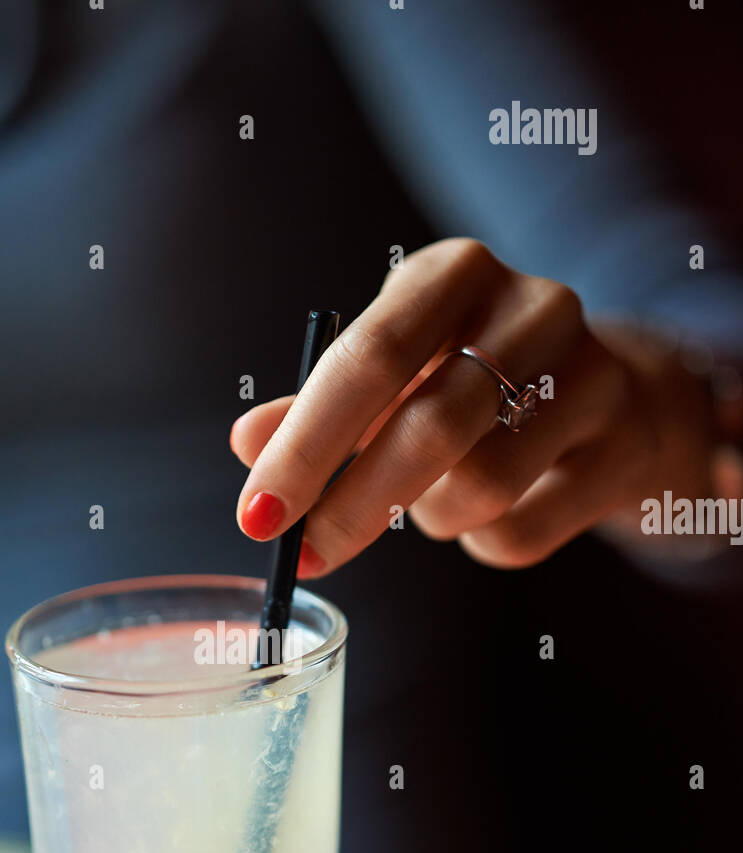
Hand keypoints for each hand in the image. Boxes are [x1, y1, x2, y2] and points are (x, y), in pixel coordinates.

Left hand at [231, 238, 730, 573]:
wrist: (616, 392)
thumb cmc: (472, 380)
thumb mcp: (395, 373)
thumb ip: (318, 408)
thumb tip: (248, 443)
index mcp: (455, 274)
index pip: (367, 359)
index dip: (304, 446)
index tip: (256, 516)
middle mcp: (534, 307)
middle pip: (429, 426)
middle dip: (352, 506)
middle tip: (302, 557)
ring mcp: (593, 375)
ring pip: (480, 487)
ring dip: (429, 518)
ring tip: (431, 498)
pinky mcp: (625, 446)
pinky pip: (522, 530)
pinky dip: (483, 540)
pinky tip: (490, 511)